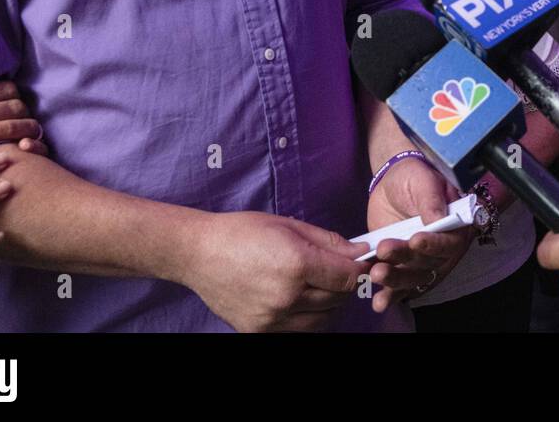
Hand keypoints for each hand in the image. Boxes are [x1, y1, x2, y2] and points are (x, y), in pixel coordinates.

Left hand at [0, 81, 47, 155]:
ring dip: (6, 127)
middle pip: (16, 106)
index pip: (6, 90)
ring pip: (29, 125)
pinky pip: (43, 148)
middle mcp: (23, 119)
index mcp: (9, 107)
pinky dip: (35, 145)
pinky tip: (22, 147)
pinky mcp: (40, 156)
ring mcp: (32, 137)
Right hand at [181, 211, 369, 331]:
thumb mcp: (290, 226)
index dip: (360, 269)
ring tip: (316, 284)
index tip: (360, 263)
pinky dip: (306, 317)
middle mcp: (286, 296)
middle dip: (344, 284)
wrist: (198, 253)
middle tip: (336, 270)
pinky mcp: (259, 331)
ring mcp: (272, 318)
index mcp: (296, 264)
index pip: (348, 278)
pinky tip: (298, 299)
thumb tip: (360, 251)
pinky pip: (299, 330)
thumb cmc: (242, 232)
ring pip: (322, 319)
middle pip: (338, 299)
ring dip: (328, 303)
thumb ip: (329, 242)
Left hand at [365, 158, 471, 311]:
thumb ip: (431, 200)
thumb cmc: (414, 178)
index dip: (434, 244)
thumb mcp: (424, 181)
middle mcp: (441, 250)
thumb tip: (439, 218)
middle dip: (406, 260)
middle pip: (429, 263)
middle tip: (385, 251)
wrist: (392, 183)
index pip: (449, 242)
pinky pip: (398, 286)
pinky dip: (389, 295)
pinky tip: (378, 302)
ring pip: (413, 278)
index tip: (416, 240)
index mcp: (455, 227)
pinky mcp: (402, 267)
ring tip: (377, 274)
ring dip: (396, 280)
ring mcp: (421, 261)